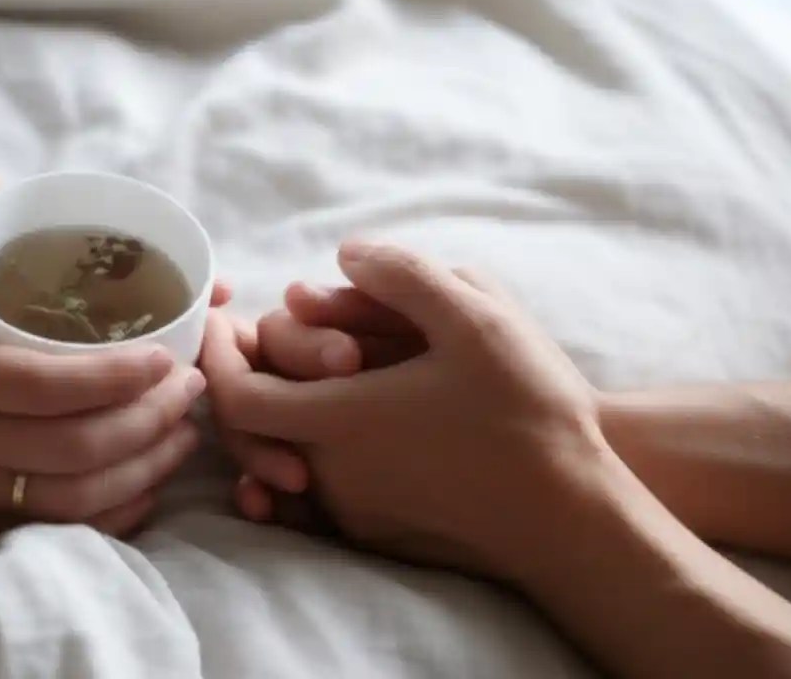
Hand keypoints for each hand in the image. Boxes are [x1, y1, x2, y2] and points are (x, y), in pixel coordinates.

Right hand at [0, 179, 208, 539]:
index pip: (46, 387)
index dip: (117, 378)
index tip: (169, 356)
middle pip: (76, 448)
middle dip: (150, 420)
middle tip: (193, 385)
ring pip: (73, 498)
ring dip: (143, 469)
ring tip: (184, 432)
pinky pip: (50, 529)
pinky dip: (110, 515)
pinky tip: (145, 485)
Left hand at [201, 241, 617, 580]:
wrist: (573, 518)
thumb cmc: (528, 412)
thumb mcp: (476, 318)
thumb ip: (402, 276)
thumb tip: (346, 254)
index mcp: (340, 419)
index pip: (235, 395)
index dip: (217, 358)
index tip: (229, 324)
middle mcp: (331, 474)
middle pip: (250, 427)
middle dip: (251, 376)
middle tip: (265, 337)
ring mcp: (353, 512)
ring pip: (281, 458)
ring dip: (282, 411)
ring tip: (310, 370)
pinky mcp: (378, 537)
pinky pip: (315, 493)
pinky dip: (307, 453)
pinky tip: (341, 421)